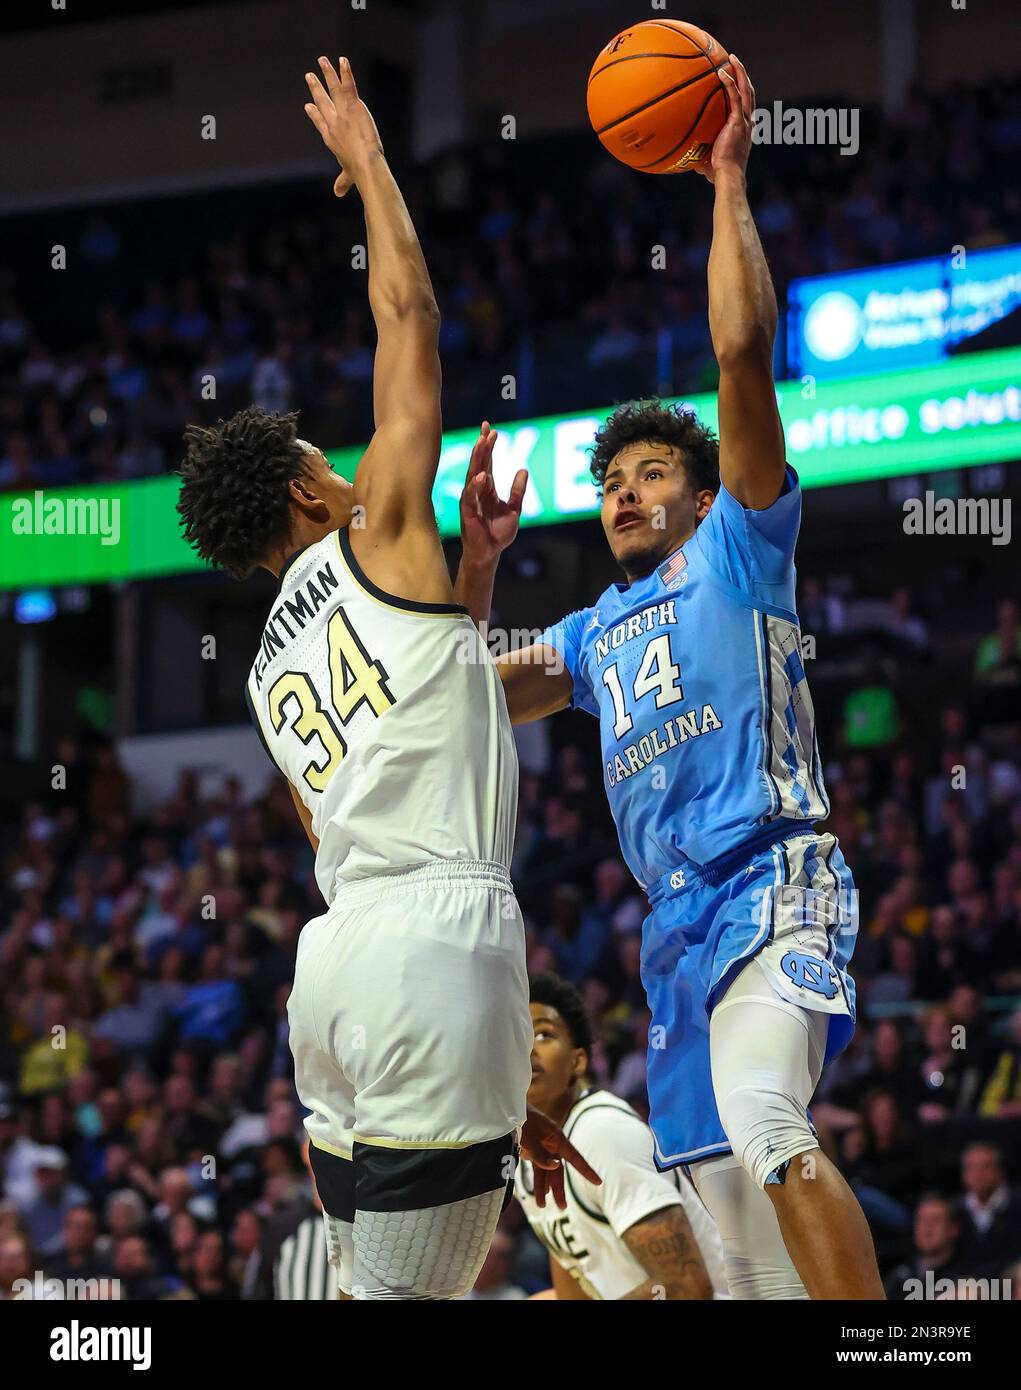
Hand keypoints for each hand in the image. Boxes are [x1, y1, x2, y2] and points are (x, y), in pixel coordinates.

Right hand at [303, 56, 383, 197]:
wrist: (365, 164)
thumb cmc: (359, 172)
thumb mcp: (348, 176)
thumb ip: (343, 183)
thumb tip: (338, 194)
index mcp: (330, 138)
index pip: (320, 122)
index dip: (314, 113)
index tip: (308, 106)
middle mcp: (333, 123)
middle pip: (322, 101)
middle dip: (315, 88)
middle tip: (309, 77)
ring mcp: (342, 113)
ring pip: (333, 89)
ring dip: (327, 73)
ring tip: (322, 60)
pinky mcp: (353, 106)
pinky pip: (349, 85)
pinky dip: (345, 72)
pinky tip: (342, 61)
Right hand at [459, 421, 527, 566]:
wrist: (490, 552)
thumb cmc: (498, 532)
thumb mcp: (514, 509)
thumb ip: (518, 491)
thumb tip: (524, 469)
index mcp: (487, 487)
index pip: (486, 461)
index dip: (488, 445)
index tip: (491, 429)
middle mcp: (477, 490)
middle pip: (479, 463)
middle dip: (483, 445)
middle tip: (487, 429)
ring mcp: (470, 499)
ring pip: (473, 474)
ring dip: (478, 458)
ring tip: (483, 442)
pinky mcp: (467, 512)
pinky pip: (471, 495)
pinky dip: (476, 485)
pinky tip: (482, 475)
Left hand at [520, 1103, 601, 1209]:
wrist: (509, 1108)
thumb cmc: (522, 1120)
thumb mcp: (530, 1138)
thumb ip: (541, 1154)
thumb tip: (556, 1167)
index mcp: (557, 1138)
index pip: (575, 1157)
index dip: (586, 1170)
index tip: (598, 1181)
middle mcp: (553, 1145)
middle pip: (558, 1170)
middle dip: (558, 1188)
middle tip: (561, 1207)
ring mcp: (543, 1148)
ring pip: (547, 1171)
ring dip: (545, 1187)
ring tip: (541, 1205)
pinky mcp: (534, 1151)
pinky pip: (538, 1168)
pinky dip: (539, 1179)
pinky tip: (543, 1192)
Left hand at [694, 53, 753, 182]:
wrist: (727, 176)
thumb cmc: (718, 173)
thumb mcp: (708, 160)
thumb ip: (700, 155)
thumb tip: (686, 160)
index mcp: (743, 129)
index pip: (745, 107)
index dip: (742, 92)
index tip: (736, 82)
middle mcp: (747, 122)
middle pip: (748, 93)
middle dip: (743, 76)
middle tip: (735, 62)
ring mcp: (744, 121)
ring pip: (746, 90)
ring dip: (740, 72)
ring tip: (732, 58)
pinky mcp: (738, 121)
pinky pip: (735, 97)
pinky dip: (730, 83)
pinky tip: (722, 72)